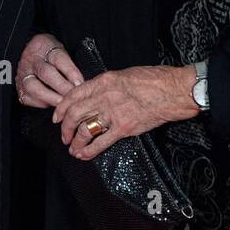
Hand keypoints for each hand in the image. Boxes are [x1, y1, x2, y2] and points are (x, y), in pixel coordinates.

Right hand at [15, 33, 83, 107]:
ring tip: (62, 103)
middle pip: (45, 73)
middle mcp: (31, 60)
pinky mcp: (19, 88)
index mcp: (43, 46)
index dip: (70, 72)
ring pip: (33, 87)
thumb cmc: (48, 53)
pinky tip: (51, 104)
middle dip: (61, 86)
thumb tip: (82, 82)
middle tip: (73, 95)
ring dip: (50, 97)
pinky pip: (28, 98)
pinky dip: (40, 103)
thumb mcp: (60, 50)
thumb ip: (68, 64)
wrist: (28, 53)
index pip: (58, 58)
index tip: (79, 82)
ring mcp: (23, 74)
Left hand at [52, 65, 198, 159]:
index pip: (74, 94)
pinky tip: (84, 155)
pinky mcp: (124, 128)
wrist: (172, 90)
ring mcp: (113, 113)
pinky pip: (101, 142)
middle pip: (75, 114)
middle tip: (63, 135)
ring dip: (75, 141)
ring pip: (84, 129)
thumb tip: (95, 95)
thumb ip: (107, 85)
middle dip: (65, 127)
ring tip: (72, 148)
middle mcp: (104, 96)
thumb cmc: (153, 80)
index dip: (62, 107)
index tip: (57, 115)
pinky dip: (89, 150)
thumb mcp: (124, 74)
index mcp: (104, 81)